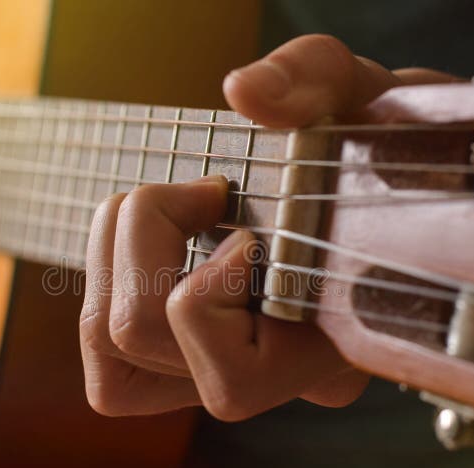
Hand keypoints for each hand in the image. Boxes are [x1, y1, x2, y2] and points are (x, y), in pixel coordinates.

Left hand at [80, 35, 454, 419]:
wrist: (371, 182)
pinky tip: (157, 236)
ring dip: (119, 243)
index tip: (247, 228)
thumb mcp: (364, 95)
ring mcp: (217, 371)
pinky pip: (103, 344)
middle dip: (148, 232)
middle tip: (210, 192)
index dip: (213, 287)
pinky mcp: (179, 355)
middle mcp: (268, 382)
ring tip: (182, 205)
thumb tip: (245, 92)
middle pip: (138, 335)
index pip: (231, 381)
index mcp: (325, 354)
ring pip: (106, 336)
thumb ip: (317, 79)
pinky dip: (106, 271)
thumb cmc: (368, 148)